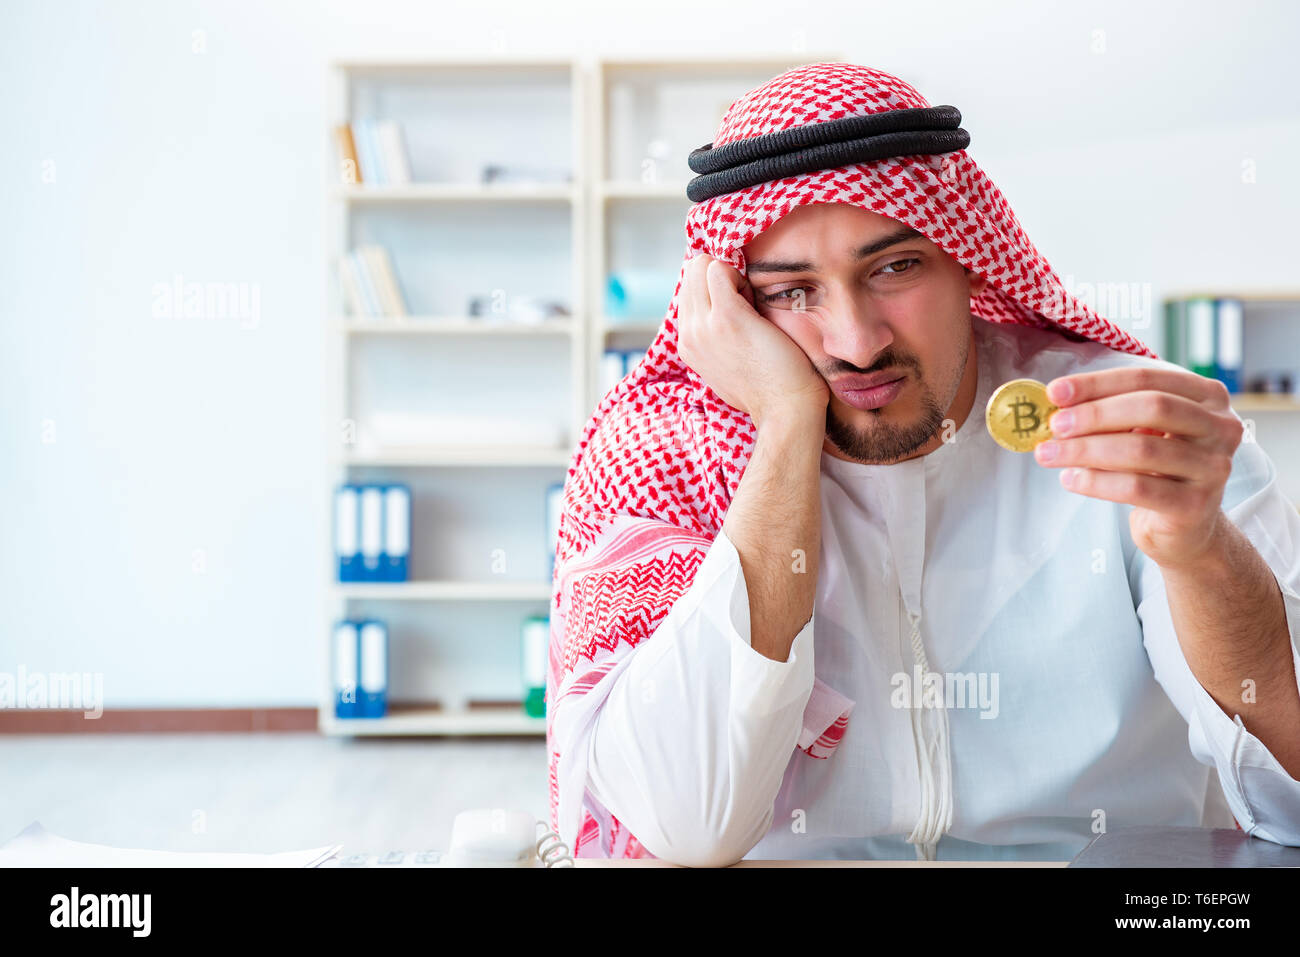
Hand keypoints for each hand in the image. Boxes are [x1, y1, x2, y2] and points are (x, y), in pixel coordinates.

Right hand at [676, 254, 827, 428]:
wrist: (785, 409)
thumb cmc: (770, 387)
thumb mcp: (729, 365)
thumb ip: (716, 339)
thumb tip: (721, 309)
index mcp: (687, 345)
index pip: (687, 291)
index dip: (714, 289)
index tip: (740, 307)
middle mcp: (688, 334)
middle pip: (690, 274)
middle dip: (720, 277)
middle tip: (747, 302)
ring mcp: (704, 326)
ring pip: (700, 266)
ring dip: (730, 276)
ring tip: (751, 303)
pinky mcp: (727, 317)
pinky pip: (719, 269)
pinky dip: (739, 275)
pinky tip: (756, 300)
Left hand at [1034, 367, 1244, 569]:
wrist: (1185, 528)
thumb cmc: (1157, 469)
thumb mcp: (1142, 431)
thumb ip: (1112, 412)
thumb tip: (1057, 400)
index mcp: (1208, 396)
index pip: (1147, 378)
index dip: (1098, 383)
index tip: (1055, 391)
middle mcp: (1221, 427)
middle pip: (1151, 407)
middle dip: (1094, 414)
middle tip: (1054, 425)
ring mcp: (1213, 467)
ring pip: (1140, 449)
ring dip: (1085, 450)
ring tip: (1049, 454)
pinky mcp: (1196, 504)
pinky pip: (1136, 487)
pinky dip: (1096, 482)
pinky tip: (1070, 479)